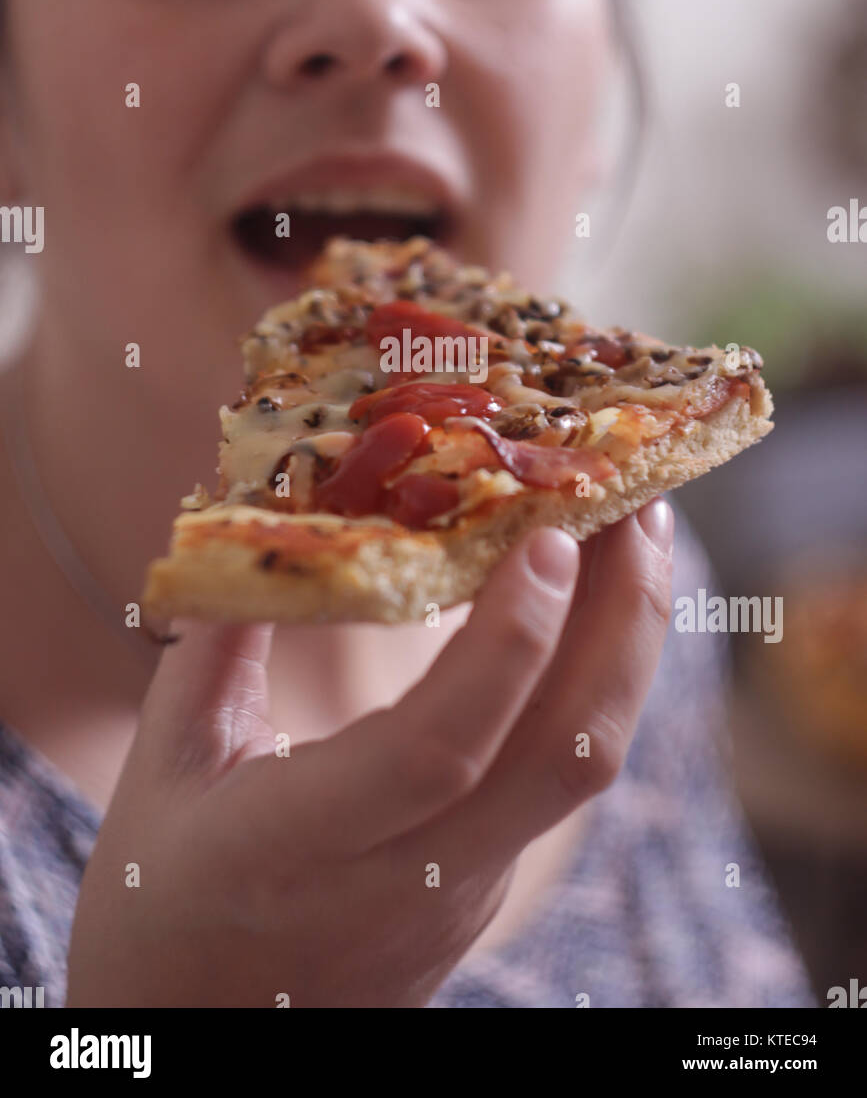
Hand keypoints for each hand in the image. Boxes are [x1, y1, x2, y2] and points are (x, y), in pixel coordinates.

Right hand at [66, 501, 672, 1006]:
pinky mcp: (487, 888)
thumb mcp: (166, 765)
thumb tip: (270, 514)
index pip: (439, 751)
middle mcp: (408, 879)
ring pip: (581, 768)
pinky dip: (589, 680)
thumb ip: (220, 639)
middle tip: (638, 501)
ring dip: (627, 645)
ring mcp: (464, 892)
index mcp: (299, 847)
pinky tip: (587, 613)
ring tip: (638, 538)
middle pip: (563, 755)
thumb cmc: (161, 899)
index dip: (507, 644)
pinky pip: (560, 775)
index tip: (547, 540)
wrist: (206, 1043)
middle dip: (623, 619)